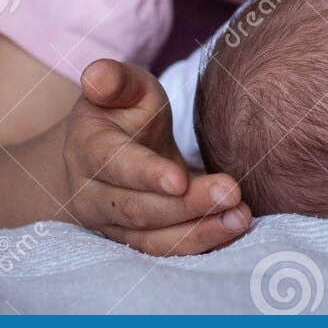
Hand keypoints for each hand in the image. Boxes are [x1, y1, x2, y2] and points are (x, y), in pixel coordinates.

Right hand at [63, 58, 251, 254]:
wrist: (112, 149)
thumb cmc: (124, 110)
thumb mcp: (125, 86)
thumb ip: (115, 79)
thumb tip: (96, 76)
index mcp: (88, 148)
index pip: (115, 165)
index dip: (146, 174)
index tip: (180, 178)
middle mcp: (92, 194)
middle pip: (139, 208)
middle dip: (187, 204)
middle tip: (232, 192)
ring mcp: (110, 225)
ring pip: (152, 238)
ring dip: (198, 230)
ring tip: (240, 216)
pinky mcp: (132, 242)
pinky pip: (164, 250)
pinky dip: (198, 243)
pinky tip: (231, 228)